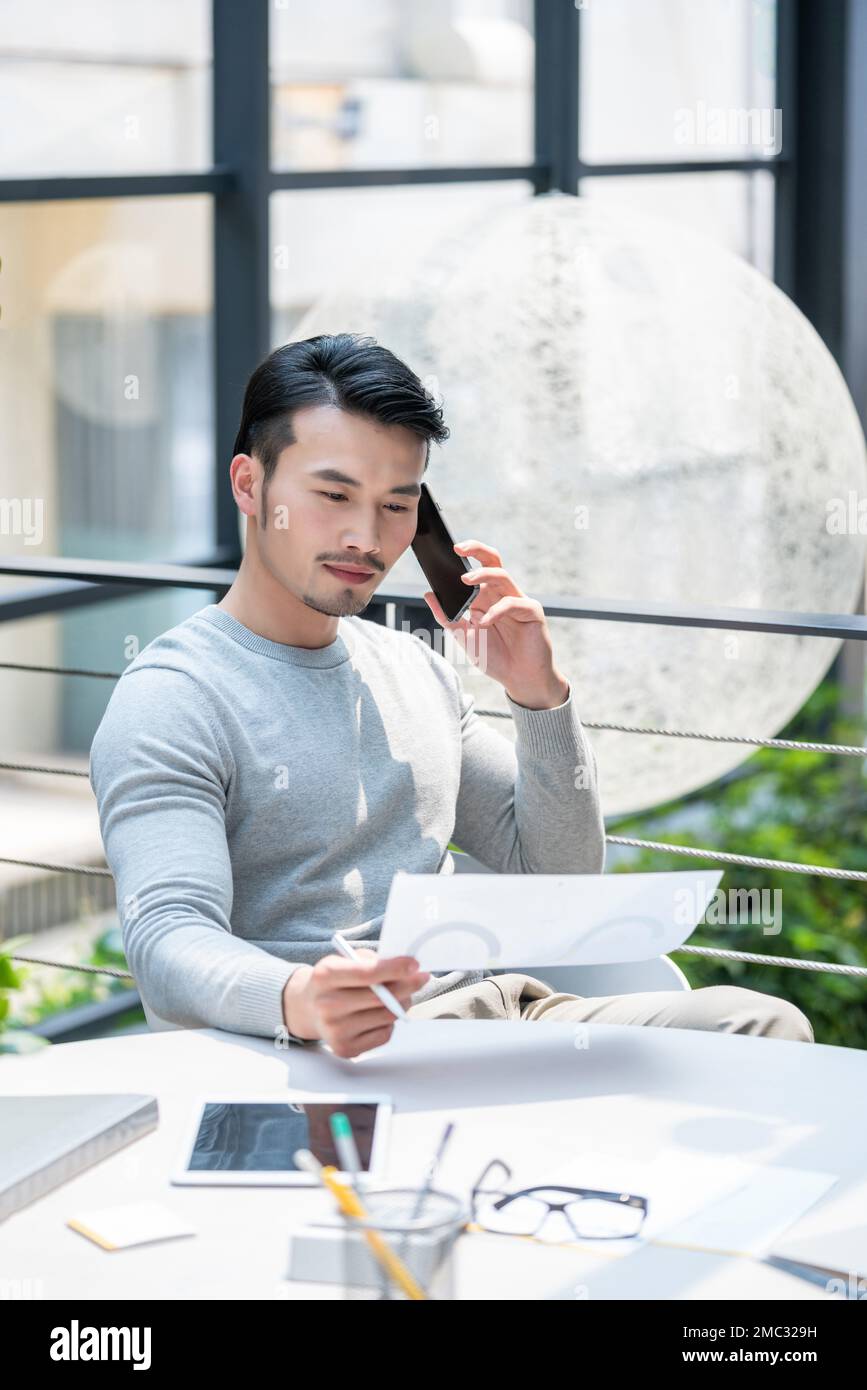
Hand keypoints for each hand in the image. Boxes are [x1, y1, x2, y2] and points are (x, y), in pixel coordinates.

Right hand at [282, 948, 429, 1057]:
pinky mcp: (345, 1048)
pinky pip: (384, 1034)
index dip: (395, 968)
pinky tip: (377, 1015)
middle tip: (420, 978)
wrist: (308, 1008)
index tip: (414, 965)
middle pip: (381, 998)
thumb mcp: (344, 960)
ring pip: (387, 1016)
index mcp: (325, 976)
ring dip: (401, 1003)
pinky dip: (388, 1023)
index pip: (367, 973)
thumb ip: (371, 961)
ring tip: (398, 995)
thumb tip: (405, 969)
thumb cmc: (333, 982)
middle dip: (407, 986)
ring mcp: (335, 1030)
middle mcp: (327, 1005)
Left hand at [422, 539, 568, 708]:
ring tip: (465, 580)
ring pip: (502, 575)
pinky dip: (495, 611)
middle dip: (476, 549)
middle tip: (458, 549)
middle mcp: (501, 594)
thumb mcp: (464, 636)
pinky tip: (484, 623)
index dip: (464, 557)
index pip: (475, 567)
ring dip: (483, 575)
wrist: (520, 679)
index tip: (445, 552)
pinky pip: (512, 603)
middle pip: (492, 560)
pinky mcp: (532, 611)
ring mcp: (518, 600)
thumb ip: (447, 616)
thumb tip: (428, 594)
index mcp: (486, 597)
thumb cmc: (495, 657)